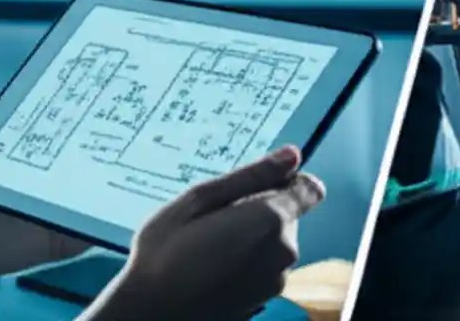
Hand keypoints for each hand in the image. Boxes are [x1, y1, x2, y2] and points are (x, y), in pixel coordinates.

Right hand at [85, 146, 323, 320]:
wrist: (150, 315)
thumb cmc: (165, 254)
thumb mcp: (198, 200)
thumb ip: (252, 175)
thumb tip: (292, 155)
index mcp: (272, 219)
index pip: (309, 189)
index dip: (285, 181)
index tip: (250, 187)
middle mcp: (285, 250)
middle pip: (288, 214)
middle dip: (259, 208)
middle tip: (213, 218)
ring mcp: (277, 279)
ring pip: (274, 241)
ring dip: (251, 236)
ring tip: (208, 245)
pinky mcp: (265, 298)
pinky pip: (265, 265)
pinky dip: (247, 261)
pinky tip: (213, 267)